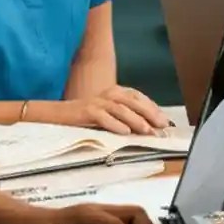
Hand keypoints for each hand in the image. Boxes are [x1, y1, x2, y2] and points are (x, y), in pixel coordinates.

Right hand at [54, 86, 169, 134]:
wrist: (58, 114)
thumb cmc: (87, 116)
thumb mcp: (109, 113)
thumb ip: (127, 116)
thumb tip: (150, 126)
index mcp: (115, 92)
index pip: (138, 97)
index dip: (153, 107)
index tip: (165, 120)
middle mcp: (108, 94)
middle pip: (133, 101)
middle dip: (149, 113)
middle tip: (162, 125)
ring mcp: (97, 102)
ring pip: (120, 109)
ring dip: (135, 120)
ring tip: (147, 130)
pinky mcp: (86, 111)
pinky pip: (103, 117)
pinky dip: (115, 124)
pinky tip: (124, 132)